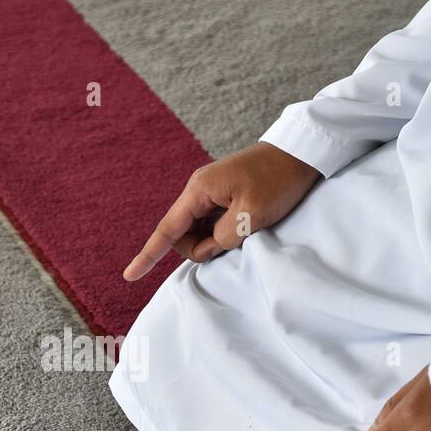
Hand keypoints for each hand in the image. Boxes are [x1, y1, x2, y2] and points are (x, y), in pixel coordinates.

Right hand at [122, 143, 320, 280]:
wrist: (300, 154)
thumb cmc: (278, 181)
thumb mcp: (250, 216)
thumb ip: (222, 238)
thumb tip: (209, 247)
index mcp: (199, 191)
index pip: (167, 231)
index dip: (148, 256)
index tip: (130, 276)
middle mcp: (198, 190)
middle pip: (182, 234)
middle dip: (200, 249)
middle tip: (234, 243)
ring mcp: (210, 192)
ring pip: (198, 230)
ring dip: (213, 241)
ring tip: (245, 231)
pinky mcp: (223, 195)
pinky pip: (211, 223)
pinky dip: (221, 233)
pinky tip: (242, 228)